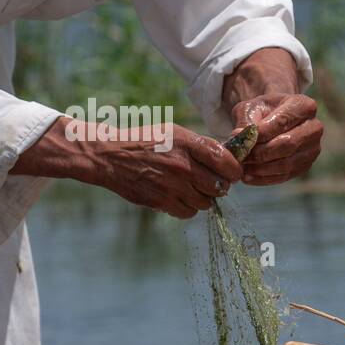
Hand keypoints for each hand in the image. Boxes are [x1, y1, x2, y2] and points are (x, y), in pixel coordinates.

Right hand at [82, 122, 242, 217]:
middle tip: (212, 182)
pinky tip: (180, 197)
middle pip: (219, 186)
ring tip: (192, 189)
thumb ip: (199, 145)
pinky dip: (188, 208)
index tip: (232, 173)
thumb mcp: (173, 132)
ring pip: (206, 202)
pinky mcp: (162, 202)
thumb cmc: (145, 142)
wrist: (111, 157)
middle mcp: (182, 165)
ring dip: (204, 198)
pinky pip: (189, 212)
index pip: (225, 160)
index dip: (234, 170)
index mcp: (187, 143)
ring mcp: (172, 185)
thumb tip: (226, 158)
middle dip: (220, 186)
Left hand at [229, 94, 322, 184]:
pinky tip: (248, 176)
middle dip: (260, 153)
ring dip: (261, 168)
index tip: (239, 137)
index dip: (260, 133)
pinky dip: (264, 178)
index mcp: (303, 106)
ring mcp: (313, 149)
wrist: (273, 120)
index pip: (282, 122)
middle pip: (287, 145)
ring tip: (242, 167)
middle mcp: (314, 127)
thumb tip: (239, 137)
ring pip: (286, 164)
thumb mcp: (251, 107)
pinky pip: (285, 176)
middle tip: (241, 155)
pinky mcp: (306, 165)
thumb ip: (246, 120)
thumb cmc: (262, 111)